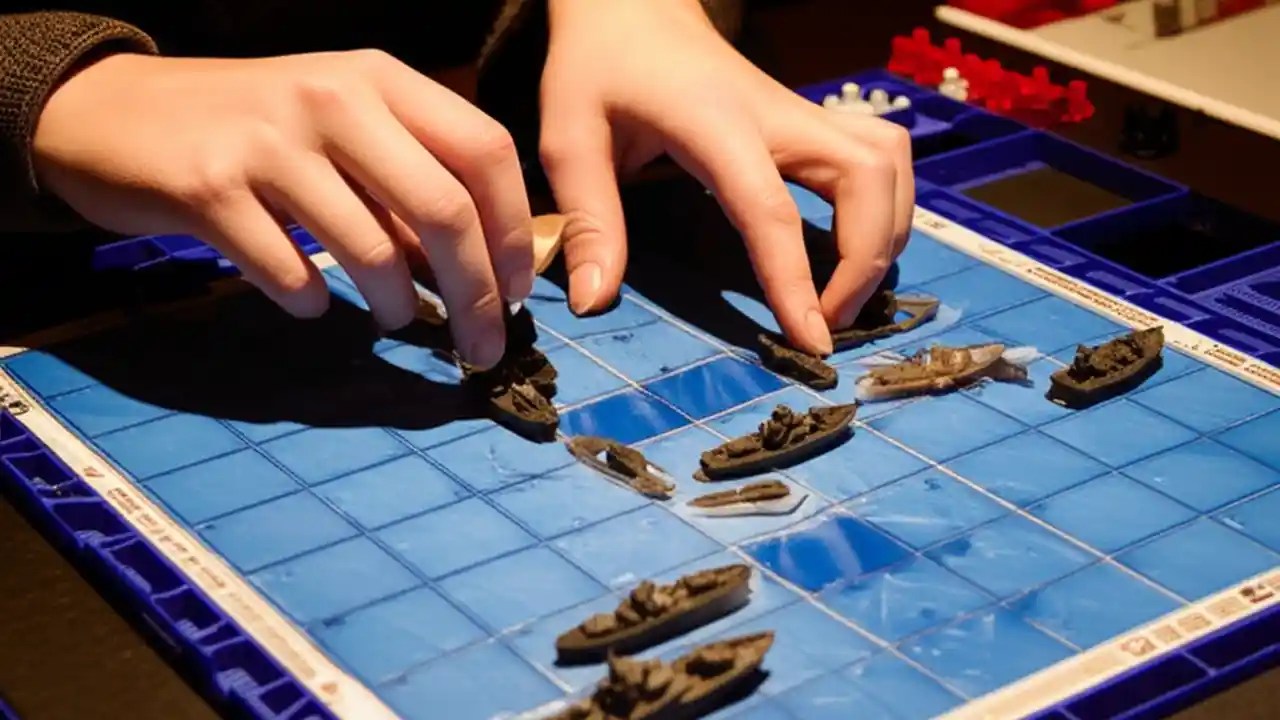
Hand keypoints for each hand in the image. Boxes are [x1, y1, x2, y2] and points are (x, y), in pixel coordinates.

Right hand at [33, 50, 533, 367]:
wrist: (111, 113)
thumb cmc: (250, 130)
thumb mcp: (340, 130)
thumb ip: (406, 182)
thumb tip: (480, 270)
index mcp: (379, 78)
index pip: (485, 150)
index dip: (512, 231)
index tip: (517, 293)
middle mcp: (333, 97)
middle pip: (444, 208)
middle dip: (477, 293)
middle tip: (484, 347)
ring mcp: (269, 140)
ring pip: (373, 249)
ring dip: (399, 308)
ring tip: (398, 322)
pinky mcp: (210, 187)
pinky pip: (291, 272)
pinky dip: (313, 303)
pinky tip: (311, 301)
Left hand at [539, 0, 913, 355]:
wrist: (634, 9)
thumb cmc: (599, 69)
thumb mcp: (569, 139)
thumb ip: (589, 221)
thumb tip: (592, 303)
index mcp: (716, 123)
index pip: (771, 209)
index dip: (796, 281)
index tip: (812, 342)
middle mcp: (778, 114)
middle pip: (869, 176)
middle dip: (868, 259)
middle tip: (830, 320)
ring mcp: (803, 113)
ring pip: (890, 163)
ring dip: (886, 233)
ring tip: (846, 293)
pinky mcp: (812, 120)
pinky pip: (881, 158)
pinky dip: (885, 208)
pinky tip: (853, 245)